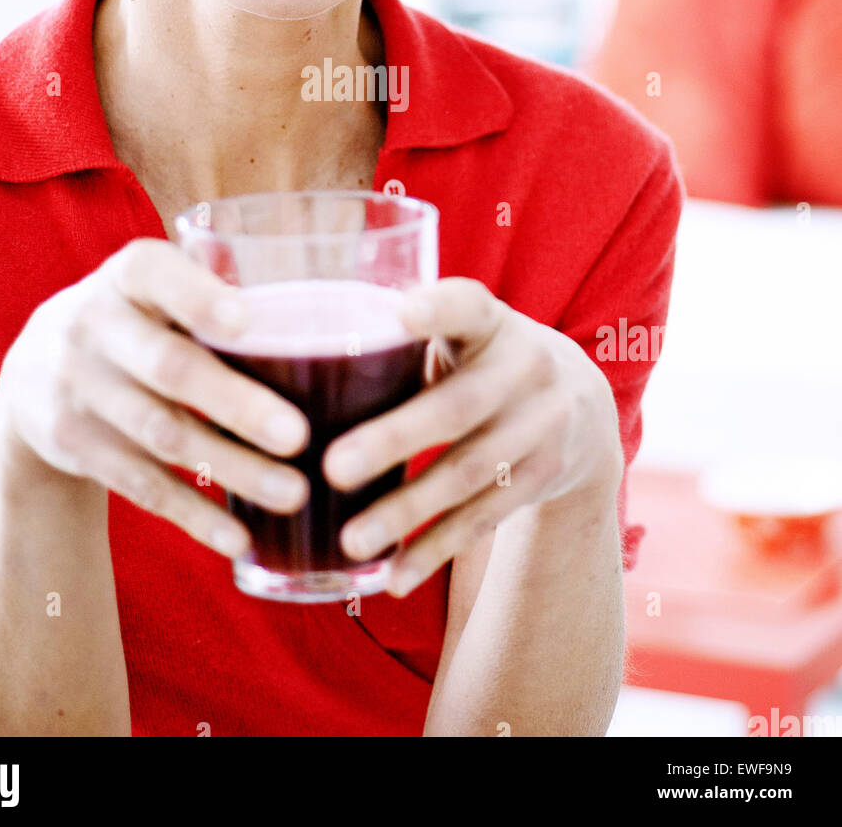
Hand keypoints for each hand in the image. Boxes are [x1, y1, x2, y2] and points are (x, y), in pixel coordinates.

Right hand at [0, 239, 309, 557]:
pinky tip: (239, 536)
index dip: (199, 299)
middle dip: (235, 405)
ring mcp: (75, 388)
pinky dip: (192, 514)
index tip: (248, 321)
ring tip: (294, 494)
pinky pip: (139, 485)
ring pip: (161, 436)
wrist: (33, 371)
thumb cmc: (141, 319)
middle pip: (169, 368)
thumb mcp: (158, 288)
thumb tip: (337, 310)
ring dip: (231, 469)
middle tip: (299, 436)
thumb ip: (218, 291)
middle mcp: (92, 325)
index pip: (157, 276)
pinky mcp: (71, 445)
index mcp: (127, 273)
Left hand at [322, 277, 624, 596]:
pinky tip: (393, 576)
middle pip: (457, 407)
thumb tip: (300, 349)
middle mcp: (525, 368)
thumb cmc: (479, 358)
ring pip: (468, 474)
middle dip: (394, 439)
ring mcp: (541, 426)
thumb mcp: (461, 331)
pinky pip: (483, 518)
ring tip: (350, 540)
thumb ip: (403, 337)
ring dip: (407, 510)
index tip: (400, 314)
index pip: (466, 305)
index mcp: (491, 320)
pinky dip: (435, 549)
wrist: (581, 403)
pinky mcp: (542, 477)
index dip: (436, 308)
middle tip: (332, 467)